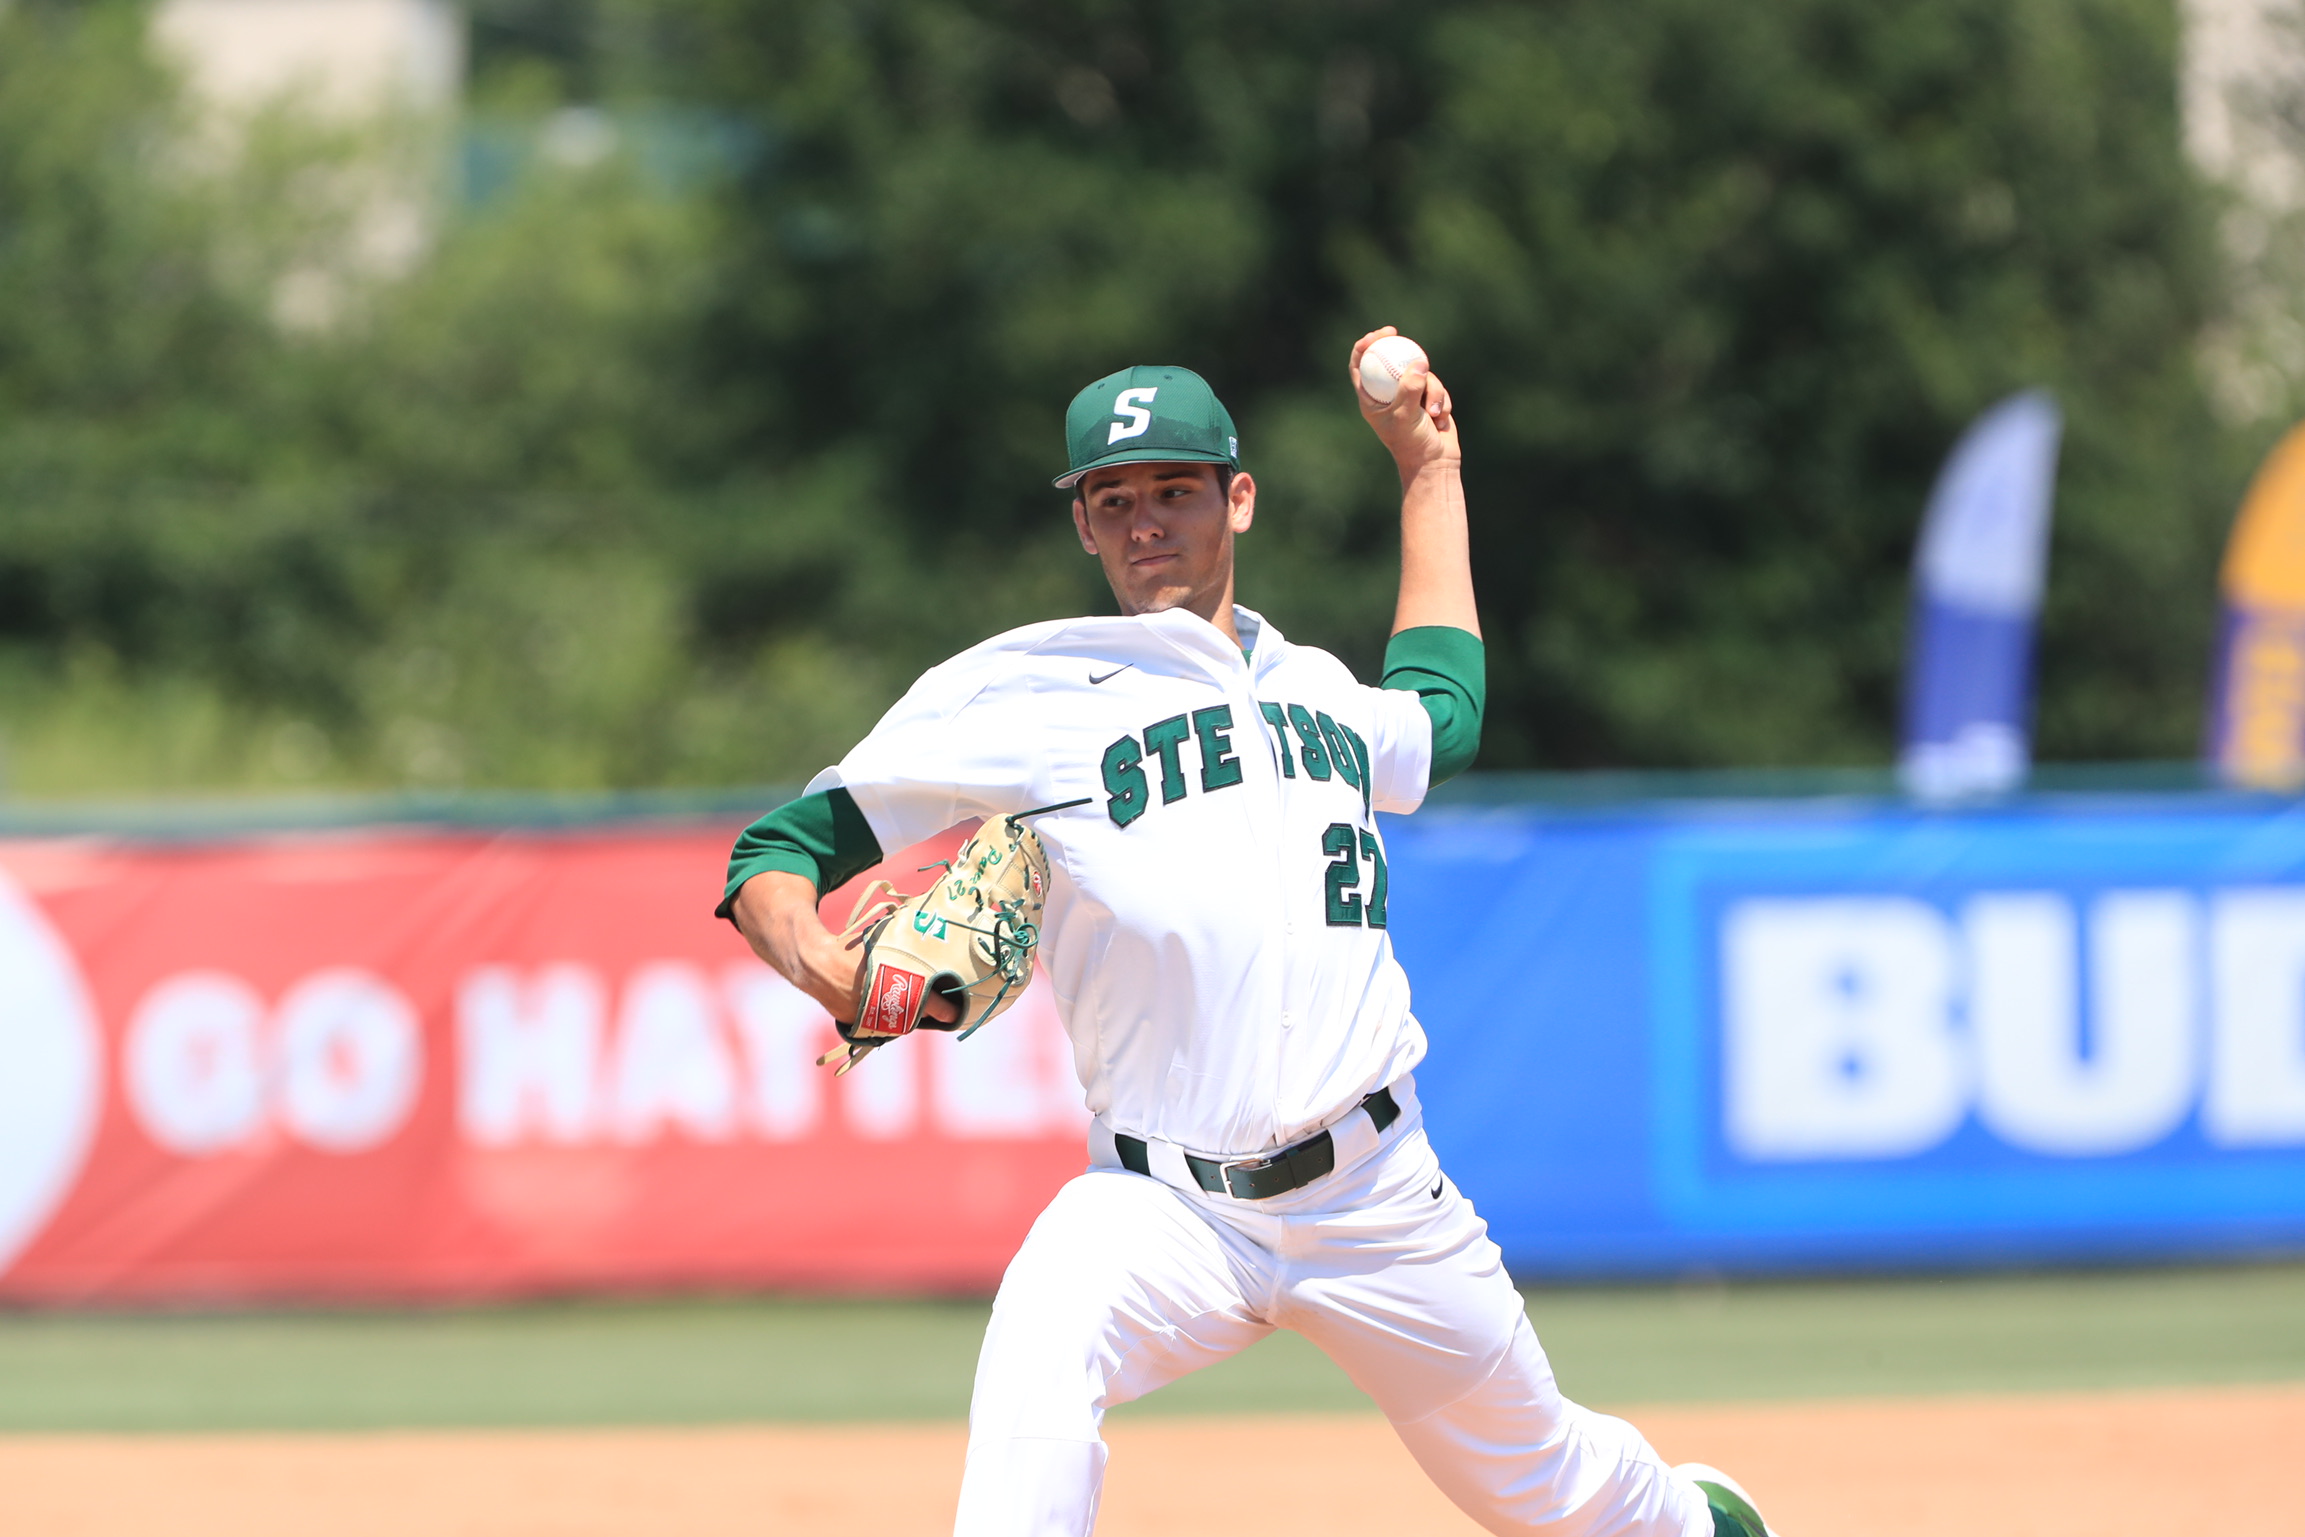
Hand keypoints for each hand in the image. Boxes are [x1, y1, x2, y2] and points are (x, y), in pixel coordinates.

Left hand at [1350, 327, 1459, 479]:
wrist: (1434, 462)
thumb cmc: (1412, 443)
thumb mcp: (1406, 415)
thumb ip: (1409, 388)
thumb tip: (1418, 362)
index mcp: (1372, 399)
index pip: (1361, 367)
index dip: (1365, 346)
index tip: (1377, 335)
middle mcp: (1389, 394)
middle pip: (1390, 361)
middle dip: (1396, 347)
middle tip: (1397, 335)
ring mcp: (1409, 396)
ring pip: (1421, 374)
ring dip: (1431, 392)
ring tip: (1432, 414)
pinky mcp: (1429, 399)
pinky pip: (1437, 386)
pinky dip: (1441, 400)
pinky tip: (1440, 420)